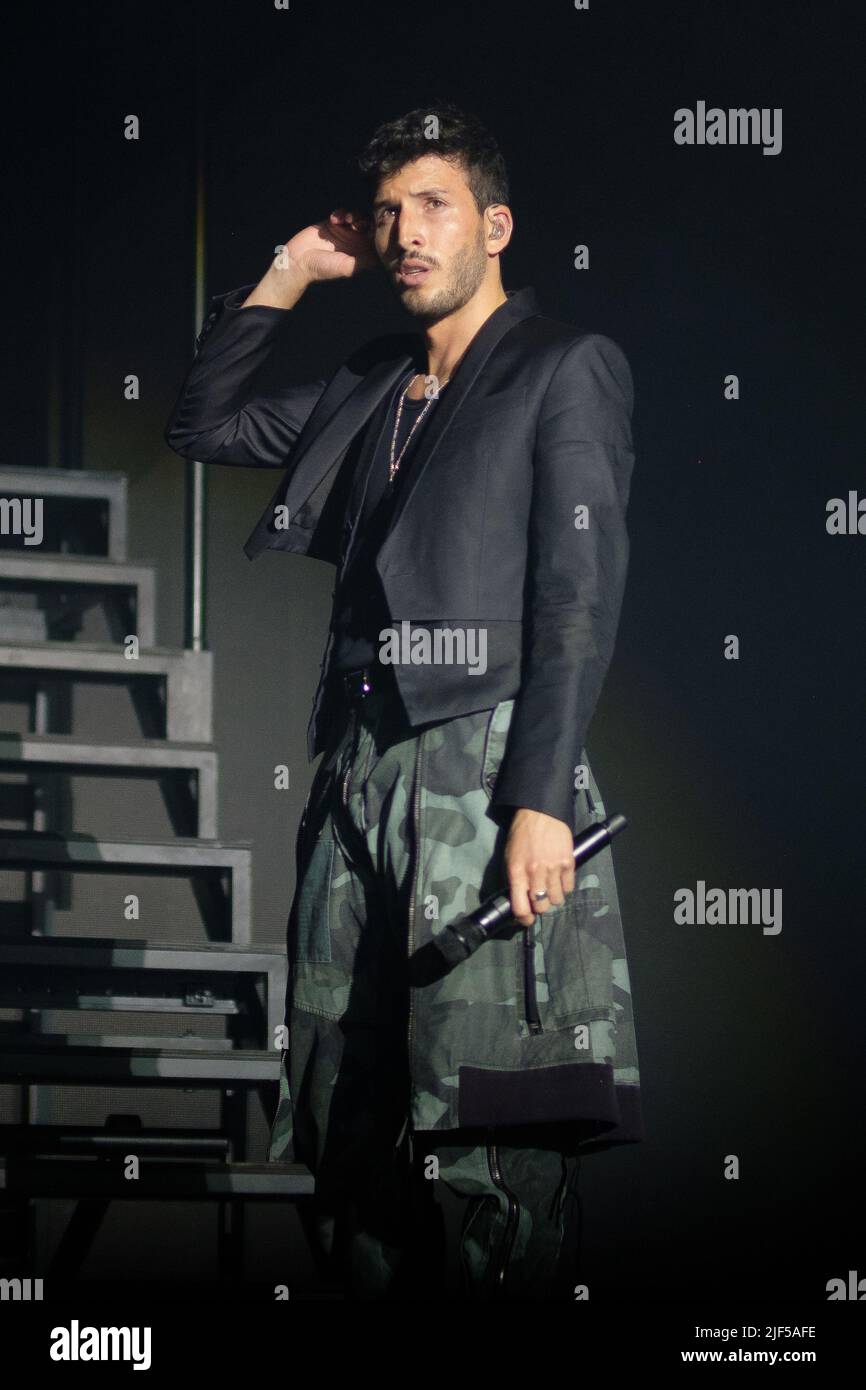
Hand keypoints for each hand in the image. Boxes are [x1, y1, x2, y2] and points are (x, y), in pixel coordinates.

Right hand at [283, 208, 378, 283]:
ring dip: (354, 215)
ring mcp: (345, 233)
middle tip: (359, 223)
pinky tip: (334, 219)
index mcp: (362, 255)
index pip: (378, 241)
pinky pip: (344, 212)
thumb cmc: (323, 267)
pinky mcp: (334, 224)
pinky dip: (341, 213)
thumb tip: (382, 253)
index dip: (379, 233)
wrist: (299, 260)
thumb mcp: (347, 267)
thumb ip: (365, 260)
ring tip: (346, 220)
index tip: (376, 227)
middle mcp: (356, 243)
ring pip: (359, 217)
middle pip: (371, 226)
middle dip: (367, 221)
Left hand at [504, 808, 574, 926]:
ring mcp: (554, 868)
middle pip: (542, 906)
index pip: (521, 907)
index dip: (524, 918)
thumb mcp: (510, 857)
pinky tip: (560, 878)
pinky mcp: (568, 863)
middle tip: (540, 898)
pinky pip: (569, 887)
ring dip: (554, 897)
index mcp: (517, 872)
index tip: (526, 919)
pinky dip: (565, 887)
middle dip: (540, 906)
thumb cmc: (521, 834)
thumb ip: (514, 879)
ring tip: (551, 887)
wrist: (540, 812)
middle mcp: (535, 873)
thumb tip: (519, 899)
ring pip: (557, 899)